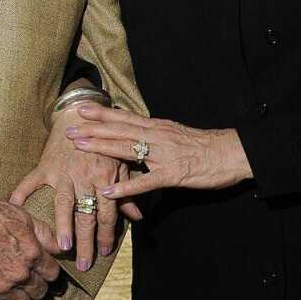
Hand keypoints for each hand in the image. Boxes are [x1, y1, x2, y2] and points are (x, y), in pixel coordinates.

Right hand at [0, 170, 62, 299]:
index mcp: (33, 252)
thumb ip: (43, 234)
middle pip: (40, 292)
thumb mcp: (20, 215)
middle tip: (27, 284)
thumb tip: (61, 247)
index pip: (53, 274)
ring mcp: (3, 287)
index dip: (47, 273)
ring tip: (14, 296)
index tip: (41, 273)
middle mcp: (21, 273)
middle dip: (35, 287)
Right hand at [7, 102, 138, 271]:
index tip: (104, 252)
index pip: (107, 213)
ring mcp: (63, 172)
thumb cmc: (103, 141)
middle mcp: (84, 177)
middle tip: (83, 264)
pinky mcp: (46, 166)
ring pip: (63, 204)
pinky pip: (31, 181)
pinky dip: (21, 192)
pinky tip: (14, 206)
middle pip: (86, 215)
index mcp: (104, 178)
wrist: (81, 114)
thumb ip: (127, 191)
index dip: (106, 235)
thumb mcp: (121, 164)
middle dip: (85, 242)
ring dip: (63, 226)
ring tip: (61, 246)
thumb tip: (137, 217)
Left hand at [67, 105, 252, 198]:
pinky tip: (107, 191)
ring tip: (78, 148)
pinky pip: (145, 181)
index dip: (102, 113)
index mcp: (158, 127)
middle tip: (68, 128)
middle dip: (92, 128)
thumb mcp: (176, 134)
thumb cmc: (205, 146)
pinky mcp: (173, 174)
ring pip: (127, 148)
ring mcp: (164, 154)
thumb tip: (138, 135)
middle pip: (119, 129)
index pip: (125, 117)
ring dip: (100, 148)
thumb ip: (156, 136)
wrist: (232, 152)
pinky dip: (125, 186)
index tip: (81, 108)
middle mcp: (157, 136)